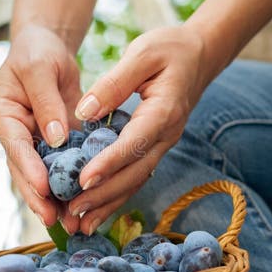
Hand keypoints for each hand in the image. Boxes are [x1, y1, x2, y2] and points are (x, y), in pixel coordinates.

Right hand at [0, 24, 82, 231]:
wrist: (47, 47)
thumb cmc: (38, 51)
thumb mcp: (40, 67)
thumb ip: (46, 101)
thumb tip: (55, 138)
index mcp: (3, 114)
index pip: (14, 146)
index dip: (29, 169)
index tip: (43, 189)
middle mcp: (14, 134)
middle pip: (23, 170)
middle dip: (38, 196)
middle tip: (54, 219)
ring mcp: (31, 142)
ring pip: (40, 176)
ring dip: (53, 200)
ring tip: (68, 223)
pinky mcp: (51, 145)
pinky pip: (59, 169)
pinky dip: (69, 186)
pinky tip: (83, 205)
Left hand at [69, 25, 207, 233]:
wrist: (199, 55)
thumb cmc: (169, 48)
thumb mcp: (142, 53)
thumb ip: (114, 82)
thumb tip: (85, 112)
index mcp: (164, 111)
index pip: (134, 143)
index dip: (109, 163)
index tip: (83, 179)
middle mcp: (166, 135)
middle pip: (134, 172)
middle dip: (103, 194)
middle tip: (72, 209)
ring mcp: (162, 145)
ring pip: (135, 181)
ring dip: (107, 204)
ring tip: (78, 223)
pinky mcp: (154, 148)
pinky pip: (134, 177)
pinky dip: (114, 196)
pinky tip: (93, 214)